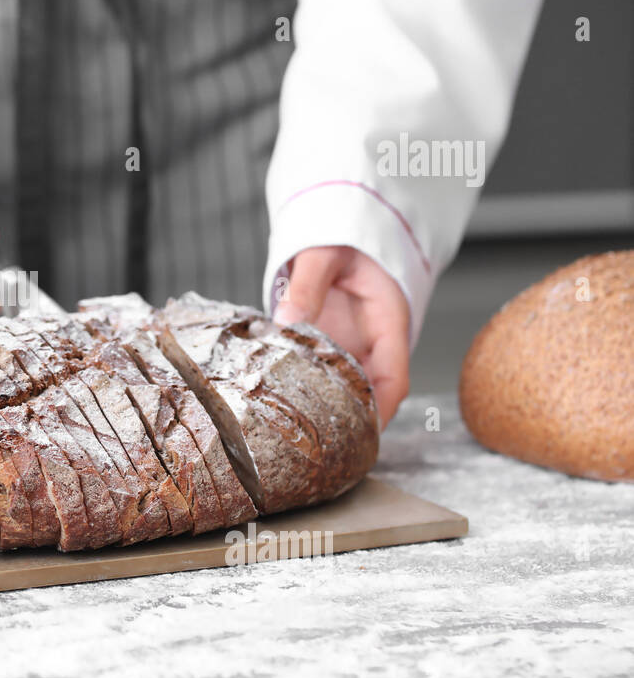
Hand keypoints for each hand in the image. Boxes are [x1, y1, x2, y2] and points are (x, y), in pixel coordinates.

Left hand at [273, 246, 410, 428]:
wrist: (339, 229)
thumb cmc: (343, 238)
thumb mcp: (323, 255)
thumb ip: (306, 286)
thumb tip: (287, 321)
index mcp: (388, 322)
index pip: (395, 379)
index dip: (382, 411)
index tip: (363, 435)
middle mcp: (372, 340)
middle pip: (370, 392)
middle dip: (351, 420)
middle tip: (320, 448)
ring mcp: (351, 344)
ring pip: (346, 386)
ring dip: (327, 407)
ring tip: (297, 433)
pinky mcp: (329, 342)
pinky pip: (322, 372)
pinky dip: (307, 388)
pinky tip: (282, 402)